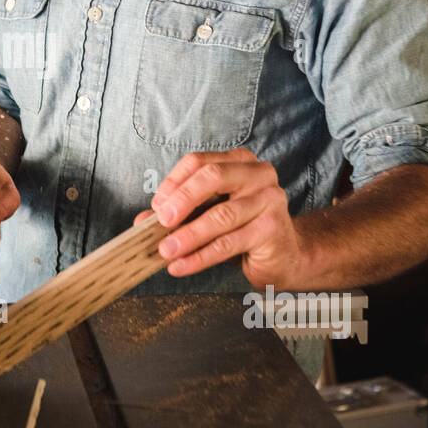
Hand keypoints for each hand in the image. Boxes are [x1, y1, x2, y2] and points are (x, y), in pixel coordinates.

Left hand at [133, 148, 306, 288]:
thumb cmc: (242, 228)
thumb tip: (143, 221)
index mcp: (239, 161)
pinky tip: (181, 265)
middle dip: (182, 200)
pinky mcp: (272, 230)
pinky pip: (228, 244)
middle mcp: (258, 174)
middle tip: (161, 221)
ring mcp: (269, 200)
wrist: (284, 255)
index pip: (199, 162)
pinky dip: (200, 256)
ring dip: (188, 235)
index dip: (174, 182)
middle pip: (213, 177)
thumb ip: (179, 213)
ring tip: (166, 251)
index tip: (157, 206)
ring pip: (220, 216)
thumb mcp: (208, 214)